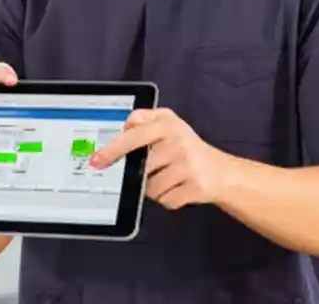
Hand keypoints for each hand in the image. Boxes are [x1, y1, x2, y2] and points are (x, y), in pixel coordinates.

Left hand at [89, 108, 235, 209]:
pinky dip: (168, 199)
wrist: (221, 172)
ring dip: (156, 188)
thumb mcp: (167, 123)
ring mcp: (188, 164)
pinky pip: (165, 200)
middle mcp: (179, 141)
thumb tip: (122, 129)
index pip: (133, 135)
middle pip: (140, 167)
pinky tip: (180, 187)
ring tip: (171, 177)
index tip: (97, 161)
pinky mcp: (196, 186)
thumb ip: (143, 119)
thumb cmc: (187, 147)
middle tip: (156, 168)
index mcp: (167, 123)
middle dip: (143, 173)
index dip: (112, 150)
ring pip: (151, 187)